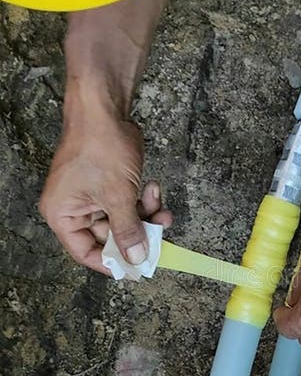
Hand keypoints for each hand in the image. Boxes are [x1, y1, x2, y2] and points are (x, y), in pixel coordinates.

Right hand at [39, 111, 171, 272]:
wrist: (106, 108)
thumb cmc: (100, 148)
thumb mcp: (117, 196)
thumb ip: (127, 231)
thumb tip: (136, 259)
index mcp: (63, 215)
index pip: (85, 253)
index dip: (113, 263)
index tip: (138, 268)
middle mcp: (74, 209)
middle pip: (109, 238)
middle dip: (138, 233)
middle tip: (161, 233)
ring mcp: (91, 196)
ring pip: (124, 220)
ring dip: (146, 216)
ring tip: (161, 207)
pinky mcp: (108, 185)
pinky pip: (128, 204)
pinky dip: (144, 200)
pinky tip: (153, 187)